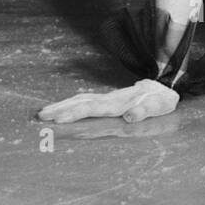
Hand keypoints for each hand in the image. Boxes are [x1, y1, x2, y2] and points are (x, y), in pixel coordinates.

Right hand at [37, 79, 179, 123]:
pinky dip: (69, 104)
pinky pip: (84, 101)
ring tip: (42, 113)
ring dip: (61, 106)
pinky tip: (57, 109)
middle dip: (61, 110)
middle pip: (81, 103)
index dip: (76, 113)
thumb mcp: (159, 106)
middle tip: (40, 117)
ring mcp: (107, 98)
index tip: (58, 119)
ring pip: (80, 100)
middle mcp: (109, 99)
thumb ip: (144, 109)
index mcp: (119, 102)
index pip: (93, 108)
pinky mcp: (106, 101)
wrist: (163, 85)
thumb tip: (129, 116)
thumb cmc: (160, 99)